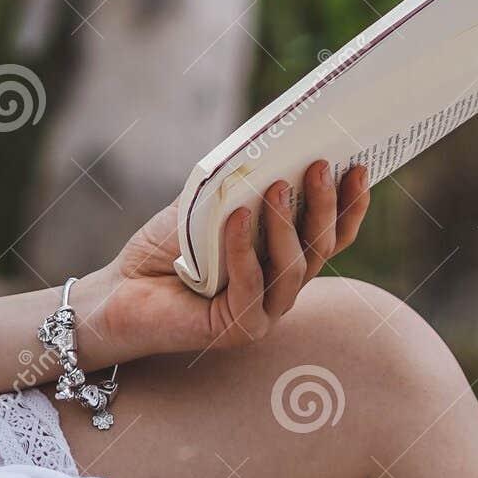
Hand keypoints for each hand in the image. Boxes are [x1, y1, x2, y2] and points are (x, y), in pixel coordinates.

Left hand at [88, 160, 370, 362]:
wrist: (120, 289)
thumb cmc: (166, 246)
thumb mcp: (209, 206)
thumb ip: (241, 187)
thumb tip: (275, 149)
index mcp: (283, 258)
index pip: (330, 235)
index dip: (349, 205)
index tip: (357, 166)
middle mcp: (281, 288)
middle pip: (320, 249)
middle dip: (324, 206)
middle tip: (319, 166)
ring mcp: (263, 312)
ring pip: (293, 270)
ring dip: (286, 225)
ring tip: (276, 187)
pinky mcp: (235, 329)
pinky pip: (250, 287)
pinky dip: (243, 249)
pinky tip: (235, 219)